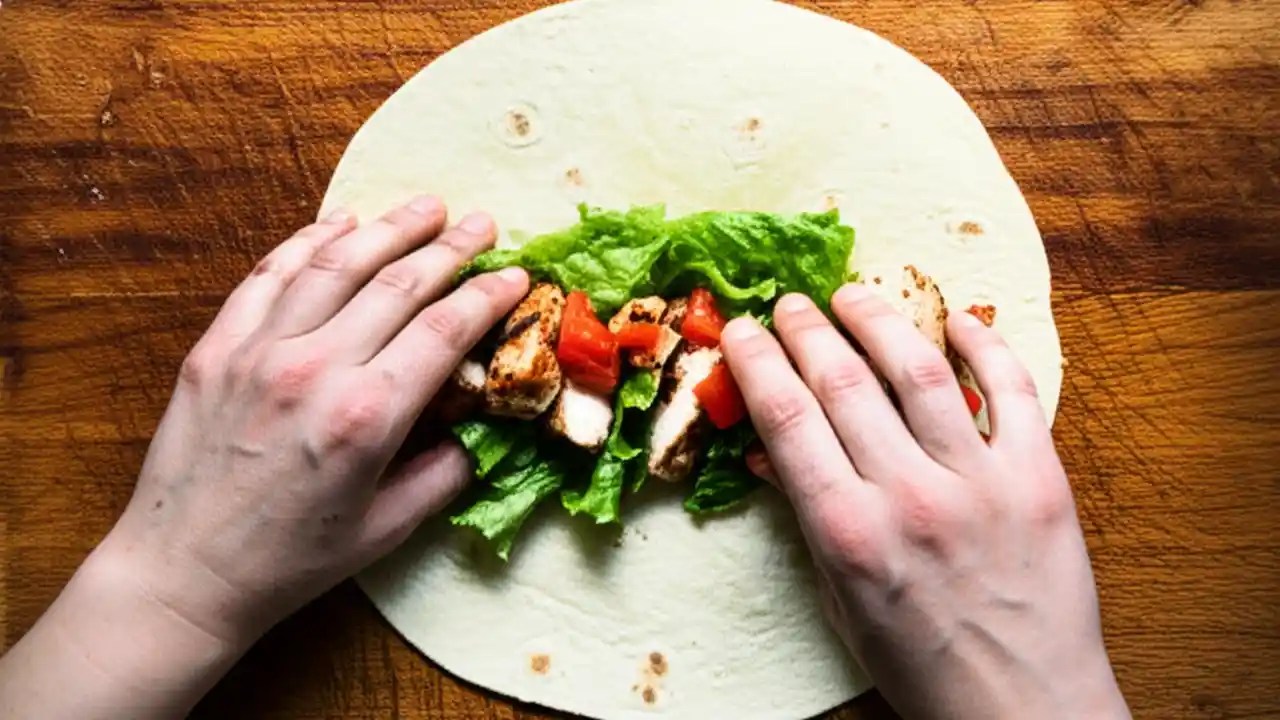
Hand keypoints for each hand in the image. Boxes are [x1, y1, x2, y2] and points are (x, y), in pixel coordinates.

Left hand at [102, 196, 527, 643]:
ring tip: (424, 206)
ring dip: (387, 228)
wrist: (184, 573)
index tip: (516, 275)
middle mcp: (315, 369)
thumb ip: (444, 473)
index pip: (444, 331)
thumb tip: (480, 427)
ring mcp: (258, 351)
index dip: (486, 296)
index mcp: (366, 417)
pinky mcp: (216, 348)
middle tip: (483, 222)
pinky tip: (340, 224)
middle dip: (450, 248)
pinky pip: (269, 276)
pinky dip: (308, 243)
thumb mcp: (388, 529)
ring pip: (336, 266)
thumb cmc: (291, 562)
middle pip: (398, 285)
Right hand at [721, 287, 1129, 719]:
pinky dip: (985, 345)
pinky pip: (1012, 390)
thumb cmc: (921, 663)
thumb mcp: (840, 602)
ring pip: (920, 370)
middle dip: (807, 330)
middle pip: (844, 382)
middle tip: (791, 303)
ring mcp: (980, 481)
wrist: (1024, 708)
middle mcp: (910, 496)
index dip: (759, 362)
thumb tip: (771, 455)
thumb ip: (809, 520)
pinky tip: (958, 319)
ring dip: (880, 320)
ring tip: (854, 293)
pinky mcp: (1040, 477)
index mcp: (848, 532)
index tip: (745, 331)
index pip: (788, 418)